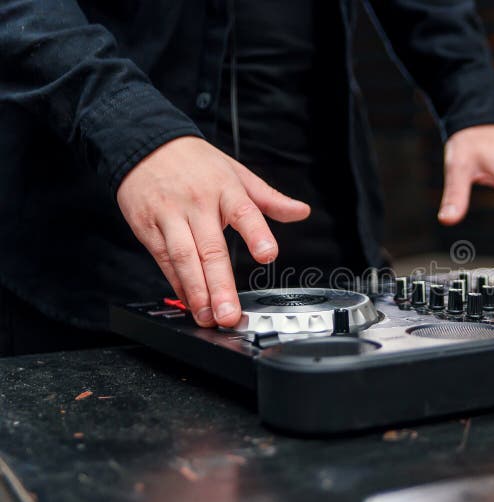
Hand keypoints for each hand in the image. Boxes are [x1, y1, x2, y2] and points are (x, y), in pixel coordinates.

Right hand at [117, 136, 309, 327]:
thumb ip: (269, 198)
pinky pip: (164, 261)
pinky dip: (178, 284)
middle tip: (230, 313)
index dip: (256, 234)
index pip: (244, 211)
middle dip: (221, 285)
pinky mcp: (148, 228)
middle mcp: (197, 204)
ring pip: (184, 259)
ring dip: (198, 292)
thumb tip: (302, 211)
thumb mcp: (236, 173)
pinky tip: (190, 302)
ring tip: (209, 316)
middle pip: (211, 248)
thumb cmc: (195, 162)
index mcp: (224, 189)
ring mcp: (170, 217)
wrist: (143, 144)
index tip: (267, 254)